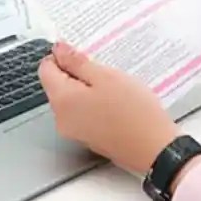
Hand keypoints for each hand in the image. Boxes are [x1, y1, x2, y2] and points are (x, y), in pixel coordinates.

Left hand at [38, 42, 177, 174]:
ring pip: (72, 99)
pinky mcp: (89, 138)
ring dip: (88, 88)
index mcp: (61, 100)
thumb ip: (77, 62)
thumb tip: (58, 49)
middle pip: (58, 85)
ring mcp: (74, 131)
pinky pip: (84, 113)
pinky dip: (95, 104)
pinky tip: (116, 104)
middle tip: (104, 71)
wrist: (155, 150)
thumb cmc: (134, 113)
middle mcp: (61, 118)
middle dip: (78, 73)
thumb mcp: (106, 76)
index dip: (62, 56)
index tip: (82, 54)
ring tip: (114, 88)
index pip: (45, 69)